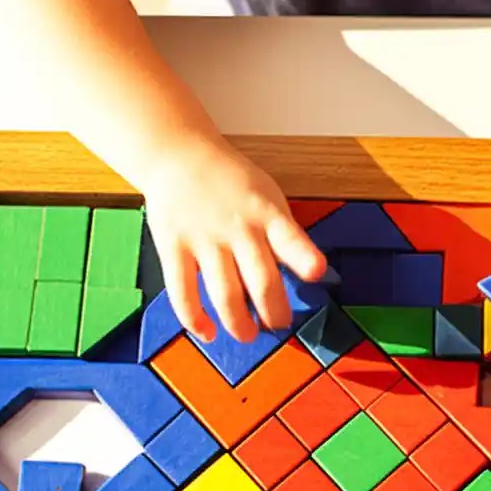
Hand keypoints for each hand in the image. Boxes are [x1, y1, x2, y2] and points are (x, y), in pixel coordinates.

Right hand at [141, 138, 327, 342]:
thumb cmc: (230, 182)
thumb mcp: (266, 194)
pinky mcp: (174, 248)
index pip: (289, 237)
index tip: (316, 273)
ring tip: (248, 335)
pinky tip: (207, 332)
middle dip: (274, 311)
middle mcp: (237, 228)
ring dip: (239, 323)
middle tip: (279, 324)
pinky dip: (195, 319)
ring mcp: (204, 239)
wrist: (178, 155)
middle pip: (260, 279)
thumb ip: (281, 232)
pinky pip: (183, 292)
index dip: (304, 256)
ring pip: (224, 294)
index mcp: (266, 213)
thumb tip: (303, 275)